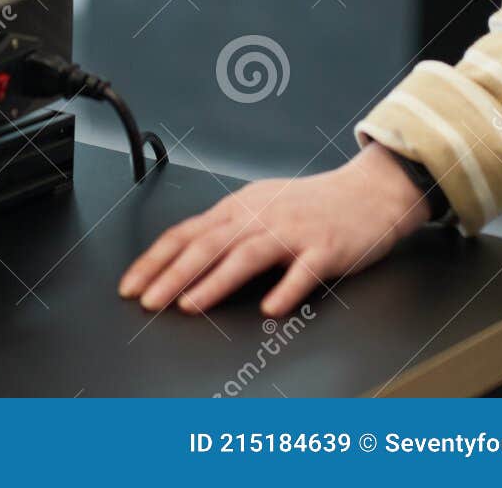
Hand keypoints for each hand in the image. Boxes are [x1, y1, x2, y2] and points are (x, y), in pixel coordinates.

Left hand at [117, 141, 431, 316]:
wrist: (370, 192)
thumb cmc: (313, 205)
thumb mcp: (262, 207)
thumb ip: (227, 230)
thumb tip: (182, 259)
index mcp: (241, 207)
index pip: (188, 232)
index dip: (156, 259)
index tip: (131, 285)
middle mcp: (262, 216)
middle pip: (210, 243)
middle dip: (174, 274)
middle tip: (148, 300)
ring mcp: (295, 231)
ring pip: (248, 255)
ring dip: (215, 281)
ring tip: (191, 305)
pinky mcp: (327, 249)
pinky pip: (304, 272)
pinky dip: (286, 290)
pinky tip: (270, 309)